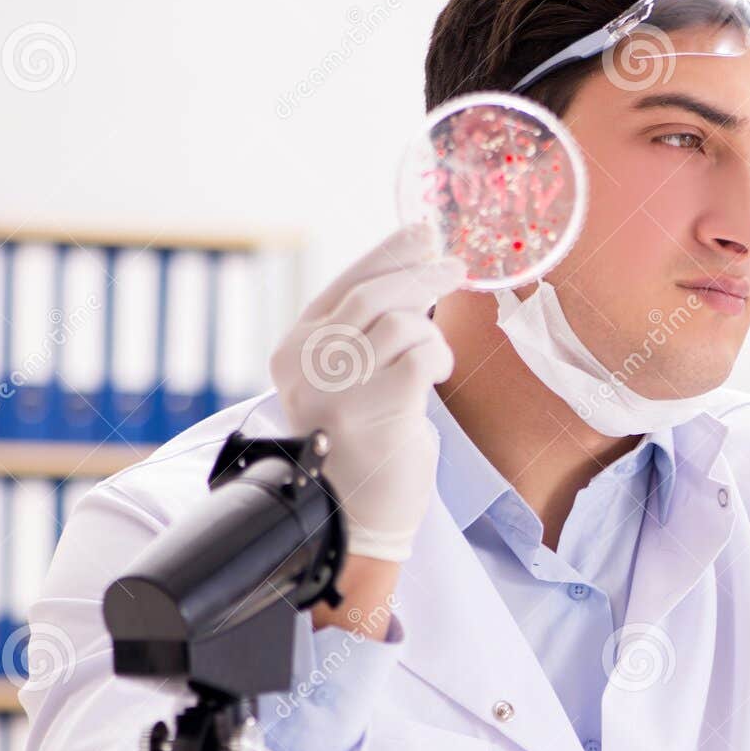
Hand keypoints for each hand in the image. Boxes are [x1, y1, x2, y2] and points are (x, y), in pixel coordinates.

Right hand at [269, 223, 463, 563]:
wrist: (357, 518)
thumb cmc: (364, 446)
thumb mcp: (346, 380)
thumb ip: (362, 333)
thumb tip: (411, 267)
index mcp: (294, 350)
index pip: (345, 284)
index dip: (387, 253)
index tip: (422, 232)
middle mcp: (307, 365)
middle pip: (374, 294)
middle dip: (421, 274)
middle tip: (455, 268)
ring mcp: (336, 387)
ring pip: (401, 321)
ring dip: (432, 334)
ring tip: (435, 360)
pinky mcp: (374, 408)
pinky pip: (421, 355)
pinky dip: (438, 358)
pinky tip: (436, 377)